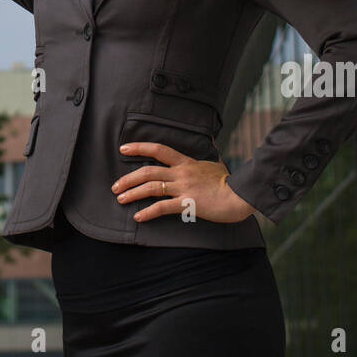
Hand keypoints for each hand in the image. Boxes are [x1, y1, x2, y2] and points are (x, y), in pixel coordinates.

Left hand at [111, 141, 257, 223]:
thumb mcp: (216, 162)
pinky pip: (163, 207)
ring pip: (151, 187)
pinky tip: (138, 217)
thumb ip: (208, 154)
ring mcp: (184, 187)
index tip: (123, 148)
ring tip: (120, 199)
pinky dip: (148, 212)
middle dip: (128, 178)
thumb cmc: (229, 182)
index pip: (159, 149)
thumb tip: (210, 139)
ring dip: (133, 193)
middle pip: (148, 170)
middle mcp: (181, 172)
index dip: (139, 147)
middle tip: (115, 186)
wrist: (240, 195)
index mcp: (186, 162)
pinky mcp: (188, 203)